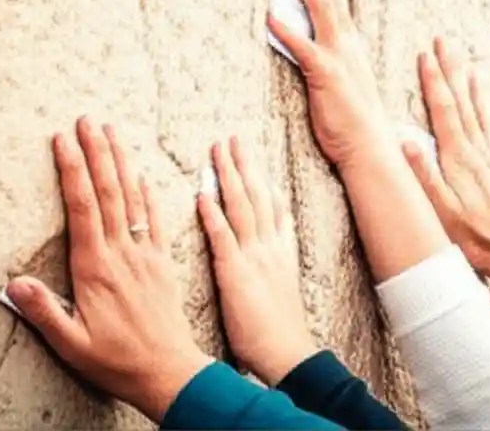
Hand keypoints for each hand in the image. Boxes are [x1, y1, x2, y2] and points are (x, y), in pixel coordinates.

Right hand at [6, 118, 209, 421]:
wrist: (168, 371)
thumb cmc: (116, 361)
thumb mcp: (71, 344)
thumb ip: (43, 312)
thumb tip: (12, 283)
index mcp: (95, 268)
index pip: (82, 207)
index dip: (72, 170)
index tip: (62, 139)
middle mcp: (121, 254)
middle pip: (108, 192)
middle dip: (96, 152)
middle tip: (86, 119)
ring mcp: (145, 254)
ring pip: (132, 198)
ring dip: (121, 161)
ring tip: (111, 130)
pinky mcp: (162, 262)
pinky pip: (155, 219)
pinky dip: (149, 193)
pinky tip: (142, 173)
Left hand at [197, 136, 315, 384]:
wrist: (287, 352)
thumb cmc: (280, 329)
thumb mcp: (284, 285)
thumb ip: (276, 258)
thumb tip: (273, 240)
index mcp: (280, 250)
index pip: (272, 204)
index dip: (261, 177)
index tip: (251, 153)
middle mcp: (270, 246)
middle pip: (257, 195)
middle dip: (244, 164)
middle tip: (232, 138)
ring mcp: (254, 257)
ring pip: (242, 206)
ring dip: (229, 176)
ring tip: (217, 150)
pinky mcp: (237, 272)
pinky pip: (224, 236)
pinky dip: (213, 213)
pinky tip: (202, 193)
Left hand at [267, 0, 389, 168]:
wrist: (370, 148)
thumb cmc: (354, 122)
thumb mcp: (344, 84)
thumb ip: (329, 60)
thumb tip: (312, 45)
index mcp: (350, 46)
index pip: (336, 1)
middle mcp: (347, 45)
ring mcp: (338, 58)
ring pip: (322, 10)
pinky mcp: (326, 75)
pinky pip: (305, 48)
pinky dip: (288, 30)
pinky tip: (270, 16)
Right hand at [400, 38, 489, 277]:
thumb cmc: (473, 237)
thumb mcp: (441, 210)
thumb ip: (424, 174)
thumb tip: (405, 139)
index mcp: (458, 158)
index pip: (444, 110)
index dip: (434, 81)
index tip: (426, 55)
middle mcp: (477, 151)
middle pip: (463, 101)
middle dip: (451, 69)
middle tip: (445, 42)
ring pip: (480, 110)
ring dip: (471, 83)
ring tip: (467, 61)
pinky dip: (489, 107)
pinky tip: (487, 100)